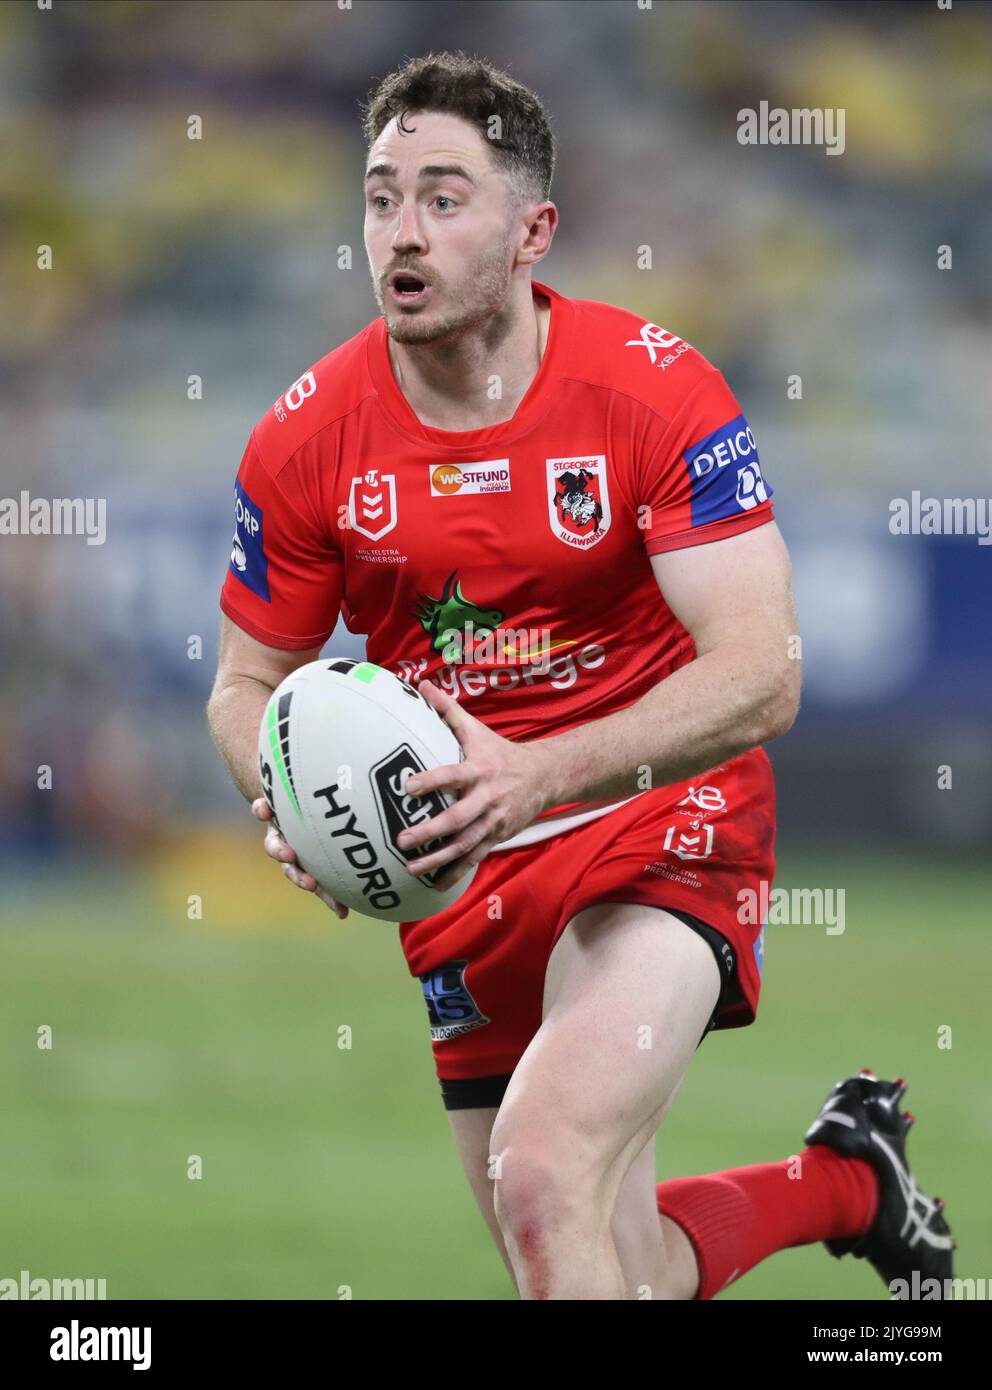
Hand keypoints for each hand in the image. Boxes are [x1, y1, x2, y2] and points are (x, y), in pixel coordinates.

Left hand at [252, 797, 348, 918]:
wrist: (294, 787)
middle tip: (311, 884)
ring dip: (280, 852)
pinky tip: (265, 808)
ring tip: (287, 853)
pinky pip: (261, 810)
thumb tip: (401, 855)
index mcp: (311, 860)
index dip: (330, 899)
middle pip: (293, 870)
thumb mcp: (341, 825)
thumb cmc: (324, 809)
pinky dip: (261, 811)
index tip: (342, 912)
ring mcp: (280, 831)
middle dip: (301, 879)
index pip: (321, 884)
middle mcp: (294, 849)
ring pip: (275, 847)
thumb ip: (358, 842)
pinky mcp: (269, 809)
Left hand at [396, 679, 556, 891]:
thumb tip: (421, 684)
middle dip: (430, 831)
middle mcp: (487, 798)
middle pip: (457, 818)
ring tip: (410, 868)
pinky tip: (434, 884)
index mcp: (480, 770)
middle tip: (402, 840)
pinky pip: (474, 858)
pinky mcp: (497, 837)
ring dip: (437, 859)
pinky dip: (455, 872)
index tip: (407, 786)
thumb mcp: (476, 729)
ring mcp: (493, 821)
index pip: (453, 775)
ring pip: (464, 844)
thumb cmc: (500, 751)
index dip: (431, 781)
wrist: (544, 776)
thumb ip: (448, 710)